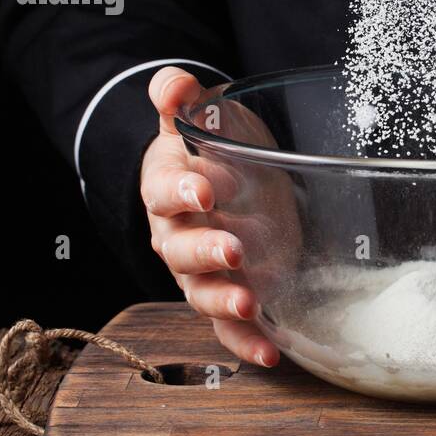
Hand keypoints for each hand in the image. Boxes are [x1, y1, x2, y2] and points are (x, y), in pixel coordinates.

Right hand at [142, 66, 278, 366]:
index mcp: (166, 190)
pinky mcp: (229, 293)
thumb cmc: (207, 148)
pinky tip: (270, 352)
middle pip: (181, 250)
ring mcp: (200, 271)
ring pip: (202, 292)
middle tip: (233, 250)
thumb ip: (181, 99)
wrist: (218, 180)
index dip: (181, 191)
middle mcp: (176, 237)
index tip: (204, 190)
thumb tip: (173, 84)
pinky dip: (246, 341)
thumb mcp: (199, 115)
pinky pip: (230, 326)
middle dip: (206, 252)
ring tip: (248, 305)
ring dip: (223, 301)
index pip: (165, 192)